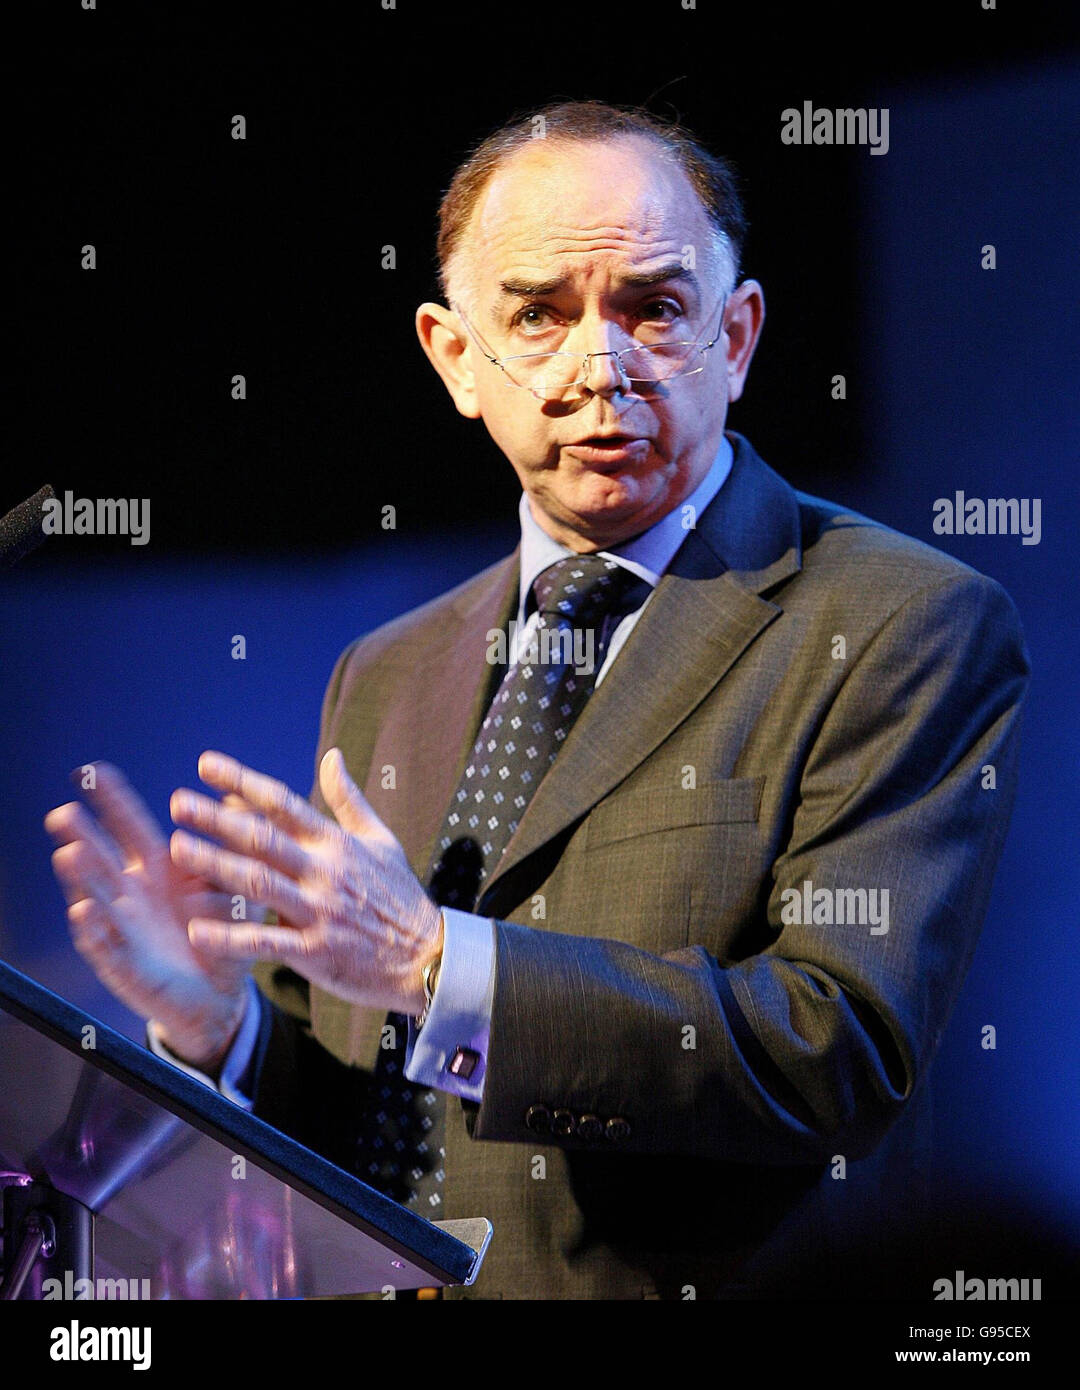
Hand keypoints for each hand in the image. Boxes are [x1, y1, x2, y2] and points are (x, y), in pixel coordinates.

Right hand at [45, 763, 250, 1068]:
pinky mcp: (122, 964)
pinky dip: (93, 929)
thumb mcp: (232, 887)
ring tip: (69, 853)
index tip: (94, 771)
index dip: (114, 801)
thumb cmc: (222, 933)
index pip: (131, 827)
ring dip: (82, 878)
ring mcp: (122, 927)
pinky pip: (104, 945)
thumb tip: (239, 799)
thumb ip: (231, 848)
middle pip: (102, 858)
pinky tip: (84, 911)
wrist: (219, 994)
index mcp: (158, 869)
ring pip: (96, 897)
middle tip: (65, 813)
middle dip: (83, 835)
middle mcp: (132, 893)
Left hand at [169, 747, 443, 1016]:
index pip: (283, 803)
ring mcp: (319, 912)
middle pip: (263, 838)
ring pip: (258, 882)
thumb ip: (348, 800)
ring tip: (177, 848)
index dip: (242, 781)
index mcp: (336, 843)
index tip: (205, 766)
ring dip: (215, 864)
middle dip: (218, 818)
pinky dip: (230, 937)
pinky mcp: (315, 952)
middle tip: (178, 802)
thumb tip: (331, 756)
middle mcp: (325, 872)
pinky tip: (196, 930)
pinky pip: (265, 942)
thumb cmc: (400, 896)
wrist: (428, 957)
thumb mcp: (382, 840)